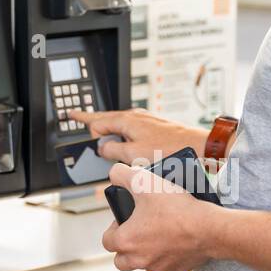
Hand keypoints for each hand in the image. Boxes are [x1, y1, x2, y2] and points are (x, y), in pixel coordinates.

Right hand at [67, 108, 206, 164]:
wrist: (199, 146)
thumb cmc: (169, 149)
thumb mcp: (133, 154)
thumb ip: (112, 151)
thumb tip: (102, 148)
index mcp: (126, 120)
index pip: (96, 119)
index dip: (83, 121)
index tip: (71, 117)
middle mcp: (135, 117)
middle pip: (106, 118)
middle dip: (92, 120)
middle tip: (77, 117)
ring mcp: (146, 121)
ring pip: (120, 125)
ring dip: (108, 131)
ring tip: (100, 138)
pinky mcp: (155, 128)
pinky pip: (131, 130)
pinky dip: (123, 135)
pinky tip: (125, 145)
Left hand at [101, 163, 215, 270]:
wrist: (210, 228)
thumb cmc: (176, 208)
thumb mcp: (143, 180)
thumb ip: (121, 174)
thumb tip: (115, 174)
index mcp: (126, 242)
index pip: (107, 241)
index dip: (113, 227)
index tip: (124, 218)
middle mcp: (140, 260)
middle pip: (121, 261)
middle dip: (125, 247)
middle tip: (136, 230)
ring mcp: (160, 267)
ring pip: (144, 264)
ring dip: (145, 252)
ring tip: (156, 232)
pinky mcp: (178, 270)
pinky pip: (166, 266)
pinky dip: (167, 255)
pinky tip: (175, 238)